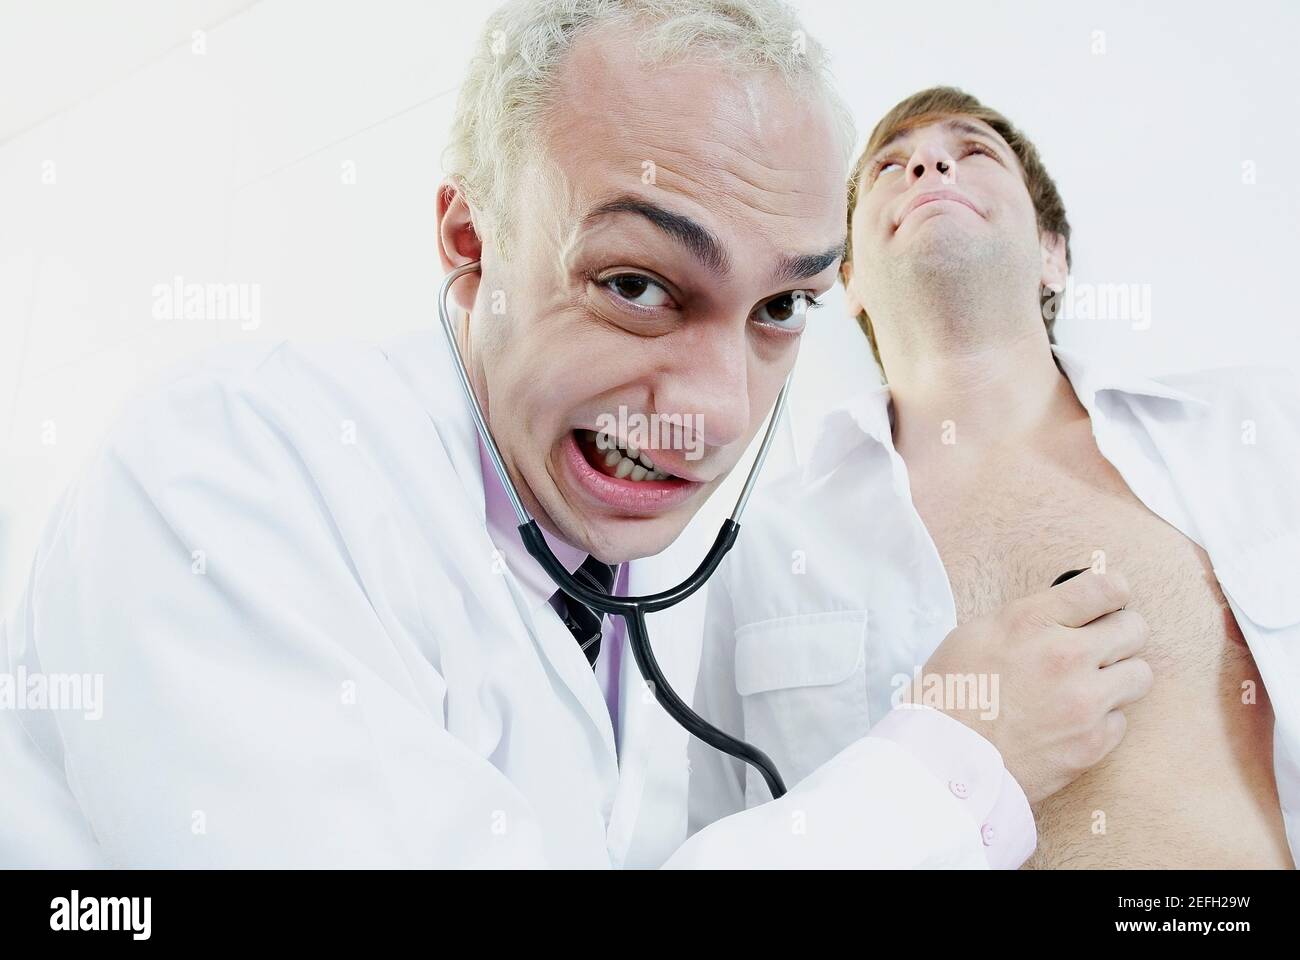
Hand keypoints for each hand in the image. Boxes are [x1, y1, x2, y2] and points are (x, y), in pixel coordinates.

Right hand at [919, 571, 1151, 802]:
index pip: (1105, 588)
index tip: (1108, 601)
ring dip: (1119, 676)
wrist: (945, 760)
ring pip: (1140, 674)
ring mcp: (1084, 701)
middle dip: (1121, 633)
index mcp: (1032, 621)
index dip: (1112, 592)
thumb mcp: (977, 633)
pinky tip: (1073, 721)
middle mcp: (1065, 656)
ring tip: (1091, 685)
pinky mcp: (1093, 742)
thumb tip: (1065, 613)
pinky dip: (1103, 719)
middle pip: (1135, 629)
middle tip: (1101, 645)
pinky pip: (1122, 719)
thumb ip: (1029, 619)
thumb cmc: (951, 695)